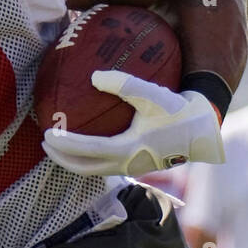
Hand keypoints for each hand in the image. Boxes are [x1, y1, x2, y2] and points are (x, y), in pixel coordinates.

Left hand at [42, 71, 224, 176]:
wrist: (204, 131)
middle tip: (43, 142)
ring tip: (58, 145)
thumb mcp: (154, 94)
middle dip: (61, 159)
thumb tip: (94, 76)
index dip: (63, 145)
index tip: (46, 133)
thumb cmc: (179, 110)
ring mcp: (131, 167)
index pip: (86, 151)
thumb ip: (125, 84)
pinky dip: (90, 156)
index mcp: (127, 149)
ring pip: (94, 170)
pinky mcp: (136, 164)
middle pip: (84, 168)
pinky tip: (85, 139)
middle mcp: (126, 163)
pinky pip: (105, 164)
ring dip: (73, 161)